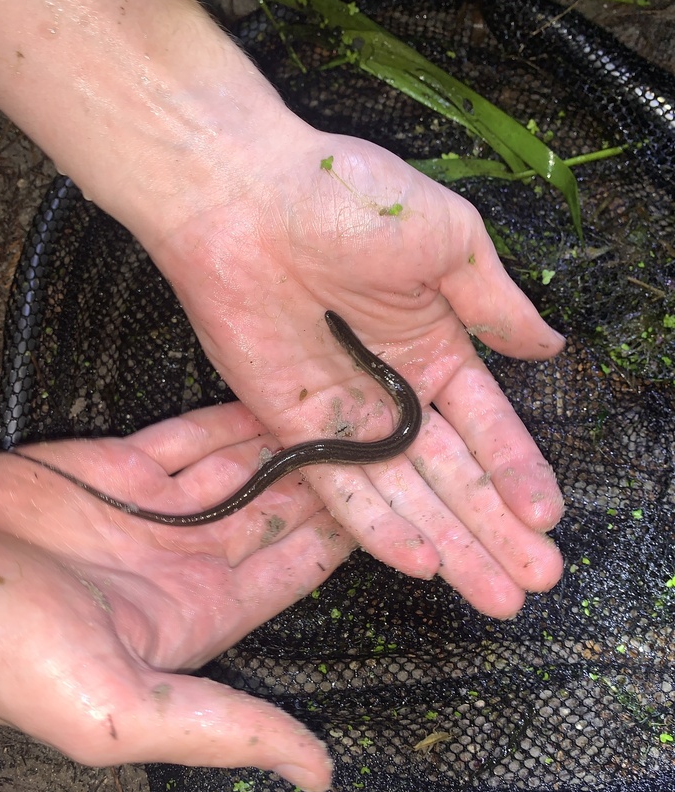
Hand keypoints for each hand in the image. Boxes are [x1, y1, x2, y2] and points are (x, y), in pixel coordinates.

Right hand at [0, 403, 353, 791]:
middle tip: (385, 436)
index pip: (292, 574)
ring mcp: (151, 513)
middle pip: (278, 514)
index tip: (400, 505)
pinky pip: (190, 439)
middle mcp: (182, 564)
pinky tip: (271, 397)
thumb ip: (223, 729)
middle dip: (330, 480)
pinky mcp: (115, 470)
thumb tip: (316, 773)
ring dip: (289, 442)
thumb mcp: (120, 711)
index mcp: (194, 620)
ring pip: (242, 469)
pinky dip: (230, 418)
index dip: (346, 541)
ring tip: (345, 406)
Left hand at [150, 127, 565, 617]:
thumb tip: (551, 344)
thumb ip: (495, 305)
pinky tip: (421, 564)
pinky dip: (379, 529)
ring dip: (451, 546)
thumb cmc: (345, 197)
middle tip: (535, 582)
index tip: (546, 521)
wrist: (241, 195)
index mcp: (435, 345)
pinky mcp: (293, 430)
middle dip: (495, 530)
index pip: (485, 426)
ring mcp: (343, 415)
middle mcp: (392, 391)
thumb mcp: (447, 239)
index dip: (516, 473)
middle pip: (453, 476)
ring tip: (496, 595)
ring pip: (406, 495)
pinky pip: (341, 489)